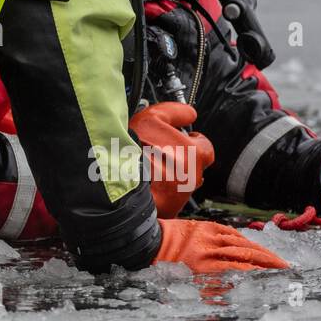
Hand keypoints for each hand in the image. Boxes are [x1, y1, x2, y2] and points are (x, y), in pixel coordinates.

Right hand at [130, 102, 214, 217]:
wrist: (116, 180)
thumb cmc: (135, 150)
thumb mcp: (154, 117)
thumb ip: (176, 112)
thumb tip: (188, 113)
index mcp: (195, 154)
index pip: (204, 145)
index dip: (191, 139)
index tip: (180, 137)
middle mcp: (193, 177)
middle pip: (194, 164)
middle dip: (181, 157)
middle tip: (161, 150)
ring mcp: (181, 196)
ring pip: (182, 182)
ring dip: (172, 174)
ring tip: (150, 165)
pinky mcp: (168, 209)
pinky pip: (169, 197)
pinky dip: (161, 190)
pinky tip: (146, 180)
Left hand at [154, 218, 288, 272]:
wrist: (148, 243)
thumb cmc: (166, 268)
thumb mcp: (189, 283)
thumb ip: (214, 285)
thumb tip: (236, 286)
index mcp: (204, 267)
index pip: (240, 268)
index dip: (260, 272)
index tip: (274, 276)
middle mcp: (209, 250)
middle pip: (246, 254)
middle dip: (268, 261)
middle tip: (284, 267)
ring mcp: (208, 235)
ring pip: (241, 241)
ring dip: (261, 250)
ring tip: (275, 258)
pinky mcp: (205, 226)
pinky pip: (229, 232)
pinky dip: (243, 239)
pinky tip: (253, 245)